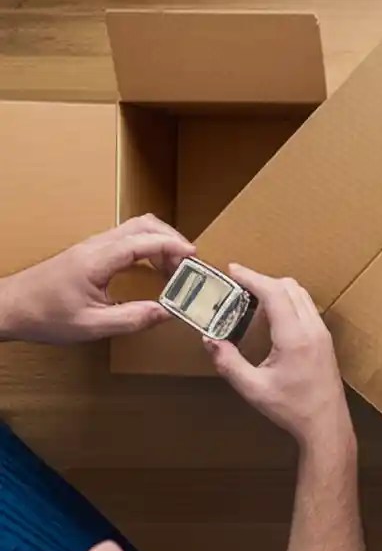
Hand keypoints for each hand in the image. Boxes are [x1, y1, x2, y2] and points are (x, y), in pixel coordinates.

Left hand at [0, 215, 194, 343]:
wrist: (9, 308)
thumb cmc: (43, 316)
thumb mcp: (91, 325)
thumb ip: (133, 318)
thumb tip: (167, 312)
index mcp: (97, 260)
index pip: (143, 241)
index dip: (172, 246)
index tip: (194, 257)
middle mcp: (96, 246)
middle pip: (143, 225)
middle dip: (172, 239)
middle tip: (190, 262)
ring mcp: (92, 246)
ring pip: (135, 229)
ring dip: (160, 242)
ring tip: (176, 267)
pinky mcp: (89, 253)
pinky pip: (126, 239)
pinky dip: (147, 247)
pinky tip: (153, 268)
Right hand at [203, 264, 351, 448]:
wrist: (326, 424)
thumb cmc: (291, 409)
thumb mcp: (252, 389)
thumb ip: (228, 362)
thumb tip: (209, 339)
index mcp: (295, 337)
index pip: (274, 293)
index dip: (252, 277)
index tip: (232, 270)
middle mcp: (312, 328)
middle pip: (289, 287)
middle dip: (262, 280)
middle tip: (237, 285)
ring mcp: (322, 332)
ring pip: (301, 294)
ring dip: (277, 289)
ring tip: (251, 298)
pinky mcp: (325, 339)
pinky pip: (307, 307)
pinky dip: (288, 300)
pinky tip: (272, 315)